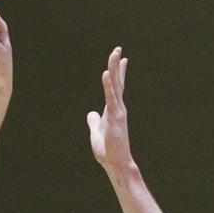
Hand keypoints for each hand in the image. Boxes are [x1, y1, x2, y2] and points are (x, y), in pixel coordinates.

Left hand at [87, 47, 132, 171]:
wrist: (116, 163)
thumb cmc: (108, 151)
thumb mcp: (97, 132)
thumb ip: (94, 122)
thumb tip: (90, 114)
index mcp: (113, 110)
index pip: (117, 87)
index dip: (118, 73)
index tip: (122, 59)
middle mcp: (118, 108)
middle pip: (117, 82)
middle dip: (117, 65)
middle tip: (118, 49)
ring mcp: (118, 111)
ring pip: (115, 85)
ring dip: (114, 69)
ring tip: (115, 54)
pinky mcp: (114, 117)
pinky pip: (110, 97)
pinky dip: (108, 85)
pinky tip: (106, 73)